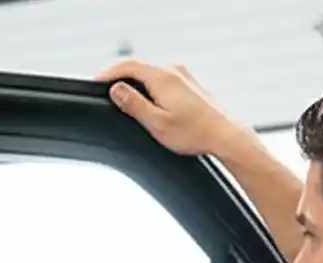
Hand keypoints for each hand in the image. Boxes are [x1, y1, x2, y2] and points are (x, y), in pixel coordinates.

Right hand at [95, 60, 249, 156]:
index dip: (109, 74)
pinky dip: (151, 88)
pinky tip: (151, 103)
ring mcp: (185, 77)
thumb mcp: (156, 122)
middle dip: (122, 79)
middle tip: (107, 92)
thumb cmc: (194, 133)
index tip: (96, 82)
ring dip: (137, 84)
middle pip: (140, 69)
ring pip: (153, 75)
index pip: (128, 66)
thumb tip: (116, 89)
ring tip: (126, 99)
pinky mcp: (191, 86)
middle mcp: (174, 71)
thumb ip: (133, 104)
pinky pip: (164, 81)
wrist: (225, 136)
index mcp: (162, 77)